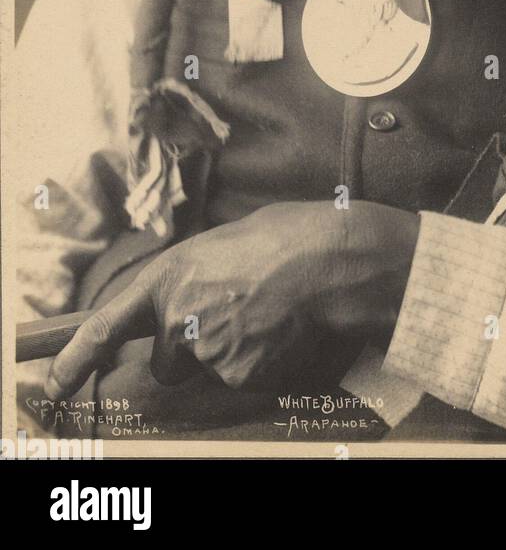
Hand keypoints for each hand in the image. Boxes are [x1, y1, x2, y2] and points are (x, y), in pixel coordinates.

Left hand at [44, 201, 419, 400]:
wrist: (333, 259)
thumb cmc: (289, 237)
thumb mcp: (227, 241)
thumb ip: (196, 273)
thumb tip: (194, 293)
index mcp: (172, 273)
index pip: (108, 322)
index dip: (76, 356)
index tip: (55, 384)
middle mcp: (179, 314)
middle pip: (171, 361)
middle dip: (196, 351)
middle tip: (240, 317)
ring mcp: (208, 348)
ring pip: (214, 370)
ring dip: (237, 353)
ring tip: (273, 314)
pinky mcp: (238, 373)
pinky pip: (247, 379)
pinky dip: (265, 363)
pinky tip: (285, 331)